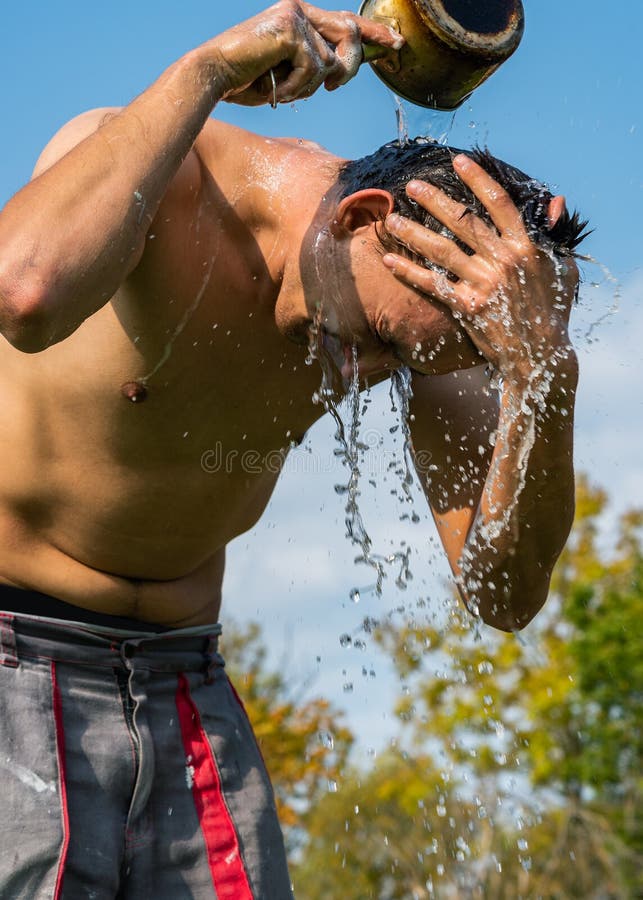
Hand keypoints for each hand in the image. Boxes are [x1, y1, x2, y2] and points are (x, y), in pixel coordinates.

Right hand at [210, 0, 403, 105]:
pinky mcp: (290, 29)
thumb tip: (338, 72)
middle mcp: (299, 10)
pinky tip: (277, 86)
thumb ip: (313, 67)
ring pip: (330, 61)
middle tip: (332, 87)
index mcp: (299, 18)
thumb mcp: (288, 74)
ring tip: (283, 88)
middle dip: (348, 67)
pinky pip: (313, 68)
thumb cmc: (245, 79)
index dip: (372, 32)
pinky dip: (297, 86)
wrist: (214, 74)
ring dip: (309, 86)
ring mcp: (295, 16)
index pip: (344, 20)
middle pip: (348, 35)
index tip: (395, 43)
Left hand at [381, 155, 578, 384]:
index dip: (478, 179)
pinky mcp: (467, 307)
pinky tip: (390, 261)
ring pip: (442, 250)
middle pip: (463, 222)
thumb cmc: (554, 311)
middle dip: (435, 200)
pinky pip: (433, 285)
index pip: (499, 203)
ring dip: (414, 233)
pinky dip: (410, 273)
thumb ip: (554, 235)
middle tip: (412, 186)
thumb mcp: (564, 269)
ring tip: (391, 220)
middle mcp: (503, 261)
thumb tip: (555, 201)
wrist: (540, 355)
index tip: (458, 161)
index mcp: (527, 246)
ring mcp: (483, 284)